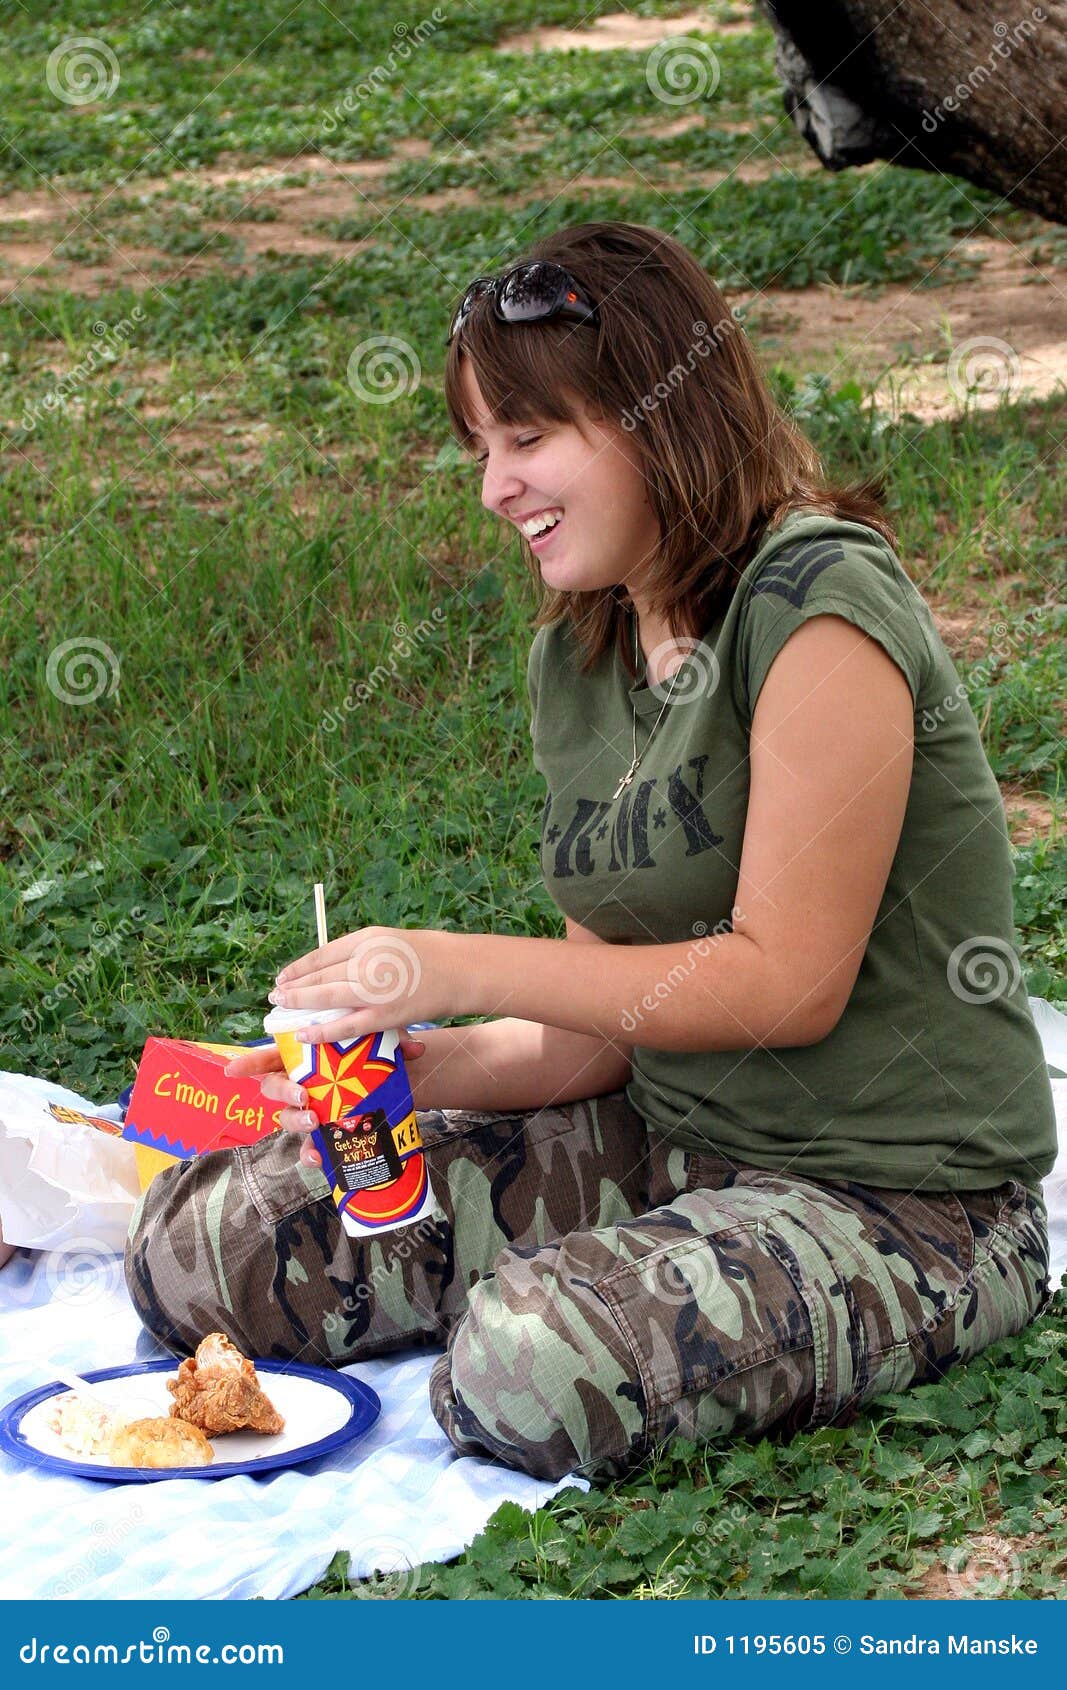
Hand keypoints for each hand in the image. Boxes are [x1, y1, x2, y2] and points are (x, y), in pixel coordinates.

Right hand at [225, 1036, 428, 1168]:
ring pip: (287, 1120)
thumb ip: (395, 1041)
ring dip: (297, 1123)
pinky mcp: (323, 1133)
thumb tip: (416, 1048)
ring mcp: (309, 1110)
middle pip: (274, 1090)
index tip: (233, 1070)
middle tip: (303, 1097)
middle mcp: (299, 1084)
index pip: (270, 1057)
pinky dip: (311, 1155)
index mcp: (304, 1057)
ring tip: (315, 1123)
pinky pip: (308, 1148)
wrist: (394, 1081)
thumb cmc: (375, 1055)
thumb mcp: (382, 1043)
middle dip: (283, 1094)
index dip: (249, 1063)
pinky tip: (319, 1159)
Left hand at [266, 925, 469, 1042]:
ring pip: (325, 998)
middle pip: (319, 976)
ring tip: (281, 1008)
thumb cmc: (426, 954)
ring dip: (299, 1004)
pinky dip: (321, 1030)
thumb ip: (359, 953)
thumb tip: (328, 970)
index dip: (299, 967)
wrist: (459, 970)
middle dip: (293, 986)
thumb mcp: (388, 940)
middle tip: (275, 994)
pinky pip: (345, 1025)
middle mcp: (366, 962)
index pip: (322, 954)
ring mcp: (374, 990)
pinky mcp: (384, 1016)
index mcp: (367, 939)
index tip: (283, 975)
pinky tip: (304, 1033)